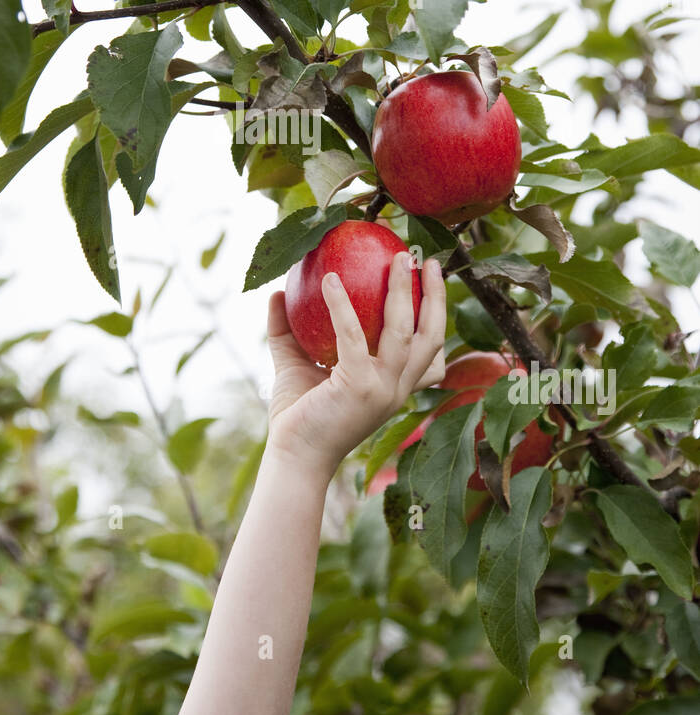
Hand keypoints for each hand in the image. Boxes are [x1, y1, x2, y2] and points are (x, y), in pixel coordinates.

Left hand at [265, 254, 446, 481]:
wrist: (292, 457)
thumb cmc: (299, 416)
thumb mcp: (297, 365)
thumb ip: (289, 330)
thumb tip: (277, 292)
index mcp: (395, 386)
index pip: (430, 347)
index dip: (437, 311)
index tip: (431, 277)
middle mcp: (397, 387)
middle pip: (431, 334)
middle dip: (434, 294)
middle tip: (424, 257)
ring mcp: (383, 388)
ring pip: (404, 329)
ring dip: (403, 289)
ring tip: (398, 257)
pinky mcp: (360, 386)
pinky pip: (352, 335)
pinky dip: (342, 304)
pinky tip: (329, 279)